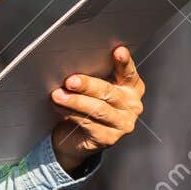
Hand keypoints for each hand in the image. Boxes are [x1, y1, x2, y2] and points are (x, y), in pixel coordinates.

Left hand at [49, 46, 144, 174]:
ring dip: (75, 101)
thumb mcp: (94, 89)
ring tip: (58, 95)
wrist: (77, 138)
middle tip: (70, 81)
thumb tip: (73, 65)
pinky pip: (89, 124)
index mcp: (132, 88)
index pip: (129, 73)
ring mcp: (122, 124)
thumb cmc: (87, 105)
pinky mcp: (109, 138)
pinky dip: (71, 114)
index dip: (124, 62)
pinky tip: (60, 107)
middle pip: (109, 92)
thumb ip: (93, 76)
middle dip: (87, 85)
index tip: (118, 51)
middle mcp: (132, 106)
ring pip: (98, 109)